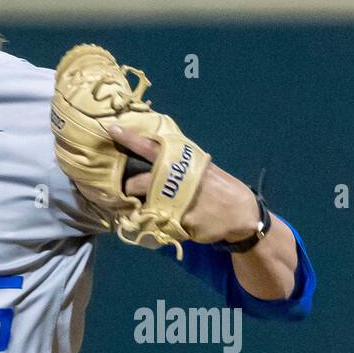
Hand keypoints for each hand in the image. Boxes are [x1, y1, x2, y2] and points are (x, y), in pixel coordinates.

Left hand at [106, 125, 260, 244]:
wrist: (241, 213)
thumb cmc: (219, 187)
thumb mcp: (202, 167)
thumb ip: (179, 163)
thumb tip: (156, 153)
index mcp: (183, 162)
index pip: (151, 147)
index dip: (130, 138)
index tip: (112, 129)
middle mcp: (178, 179)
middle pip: (140, 182)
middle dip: (129, 187)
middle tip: (126, 191)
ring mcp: (178, 202)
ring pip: (146, 204)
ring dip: (141, 207)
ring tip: (144, 208)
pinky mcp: (180, 222)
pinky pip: (159, 223)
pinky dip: (158, 223)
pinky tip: (166, 222)